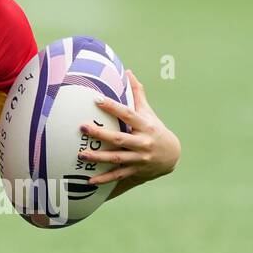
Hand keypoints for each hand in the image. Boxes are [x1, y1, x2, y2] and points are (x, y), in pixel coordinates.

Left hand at [80, 70, 180, 187]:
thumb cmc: (154, 129)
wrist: (172, 156)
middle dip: (101, 134)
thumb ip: (137, 93)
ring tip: (81, 154)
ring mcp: (139, 158)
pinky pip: (118, 176)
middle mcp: (143, 142)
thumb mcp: (148, 112)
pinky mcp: (136, 171)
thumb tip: (128, 72)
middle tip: (83, 127)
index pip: (128, 114)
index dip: (112, 107)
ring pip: (117, 158)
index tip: (96, 100)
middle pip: (120, 138)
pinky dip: (105, 179)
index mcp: (145, 125)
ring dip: (99, 158)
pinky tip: (89, 180)